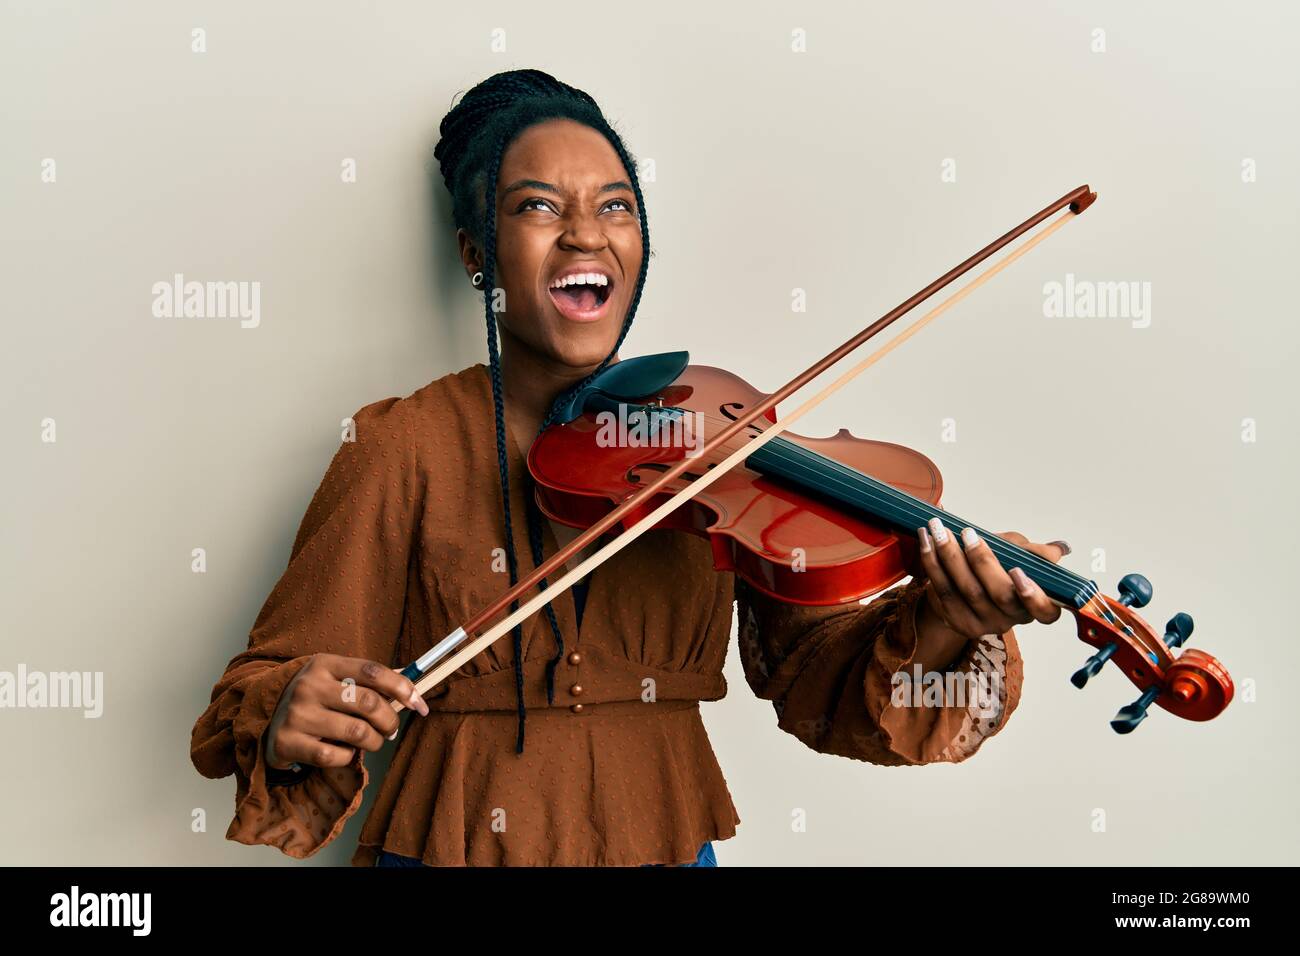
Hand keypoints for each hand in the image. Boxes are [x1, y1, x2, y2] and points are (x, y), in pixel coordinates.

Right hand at [265, 655, 429, 770]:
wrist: (267, 723)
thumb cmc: (315, 701)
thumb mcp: (336, 680)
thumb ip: (370, 681)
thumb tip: (413, 682)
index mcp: (324, 664)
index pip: (372, 670)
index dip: (401, 687)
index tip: (418, 703)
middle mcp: (309, 685)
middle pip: (369, 703)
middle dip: (390, 720)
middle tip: (391, 729)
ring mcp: (297, 713)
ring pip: (357, 732)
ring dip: (374, 742)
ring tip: (372, 742)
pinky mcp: (288, 742)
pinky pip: (335, 756)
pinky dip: (348, 758)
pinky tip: (344, 753)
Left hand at [916, 519, 1068, 641]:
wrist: (959, 586)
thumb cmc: (995, 569)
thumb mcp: (1018, 556)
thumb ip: (1035, 552)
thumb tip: (1060, 549)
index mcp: (1032, 605)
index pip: (1045, 612)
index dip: (1034, 596)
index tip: (1019, 571)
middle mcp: (1009, 619)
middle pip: (999, 594)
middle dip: (982, 561)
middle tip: (968, 533)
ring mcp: (981, 623)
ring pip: (966, 590)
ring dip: (949, 555)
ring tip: (938, 528)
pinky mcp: (954, 620)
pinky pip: (942, 589)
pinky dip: (931, 562)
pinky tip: (926, 540)